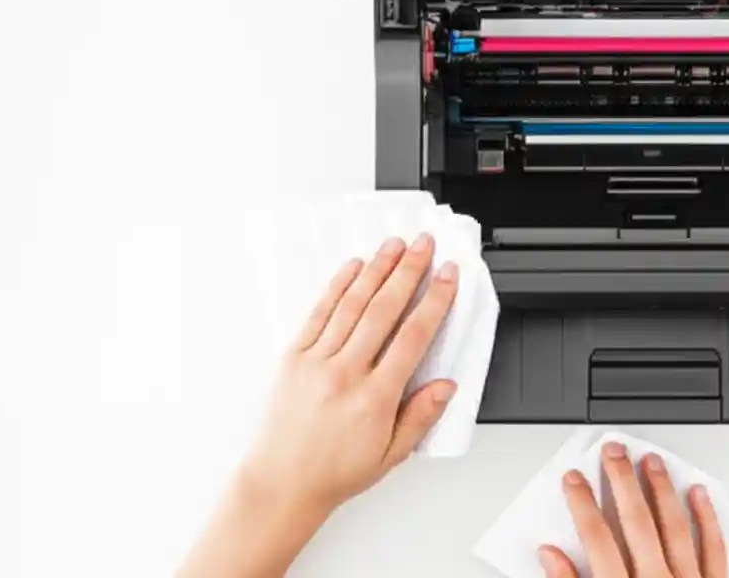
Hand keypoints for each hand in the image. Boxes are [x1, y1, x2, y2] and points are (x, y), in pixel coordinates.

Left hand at [244, 234, 459, 513]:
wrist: (280, 484)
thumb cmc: (334, 472)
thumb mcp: (392, 454)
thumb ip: (422, 416)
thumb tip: (447, 386)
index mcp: (375, 398)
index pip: (413, 336)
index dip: (435, 300)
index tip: (448, 276)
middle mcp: (345, 374)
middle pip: (384, 309)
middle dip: (409, 271)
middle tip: (425, 245)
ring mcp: (316, 362)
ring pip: (352, 304)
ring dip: (377, 270)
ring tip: (395, 245)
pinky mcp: (293, 358)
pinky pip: (318, 313)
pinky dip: (337, 287)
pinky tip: (354, 268)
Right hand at [538, 442, 728, 577]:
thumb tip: (550, 557)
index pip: (597, 539)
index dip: (582, 503)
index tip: (573, 479)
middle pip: (636, 522)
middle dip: (622, 480)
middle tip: (613, 451)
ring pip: (674, 527)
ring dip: (661, 489)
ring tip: (651, 460)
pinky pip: (713, 549)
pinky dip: (706, 518)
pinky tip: (698, 493)